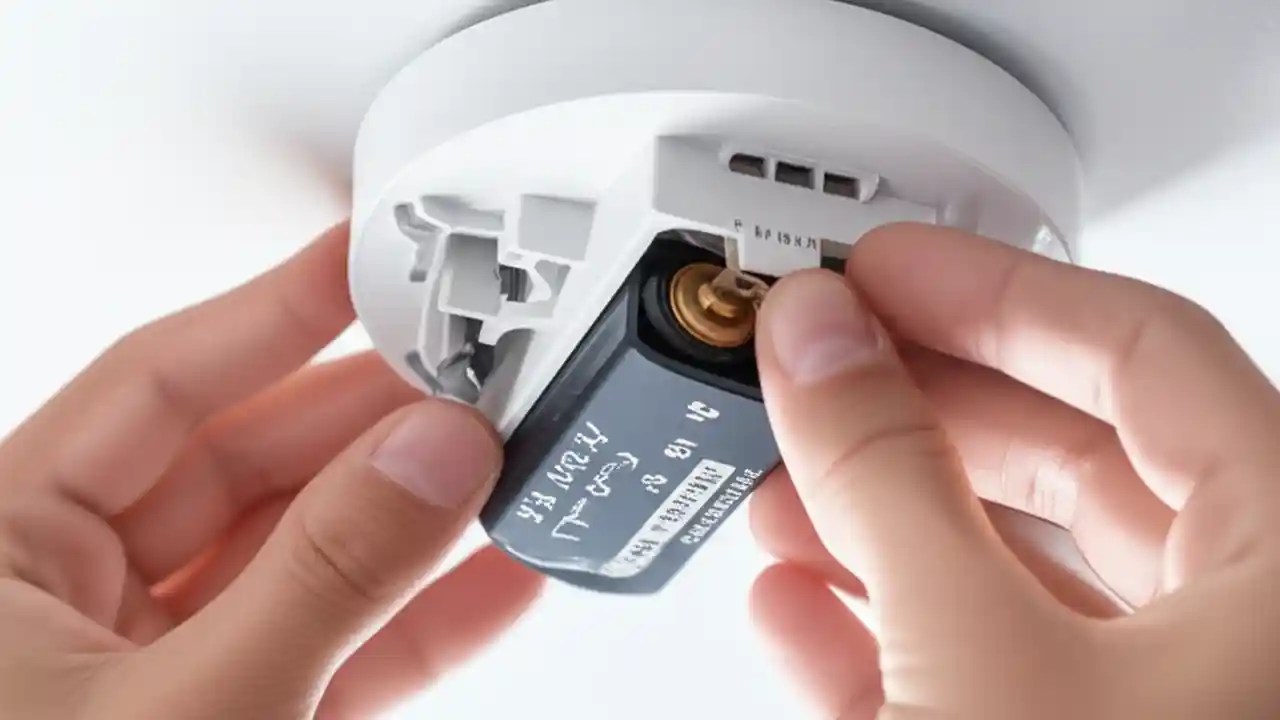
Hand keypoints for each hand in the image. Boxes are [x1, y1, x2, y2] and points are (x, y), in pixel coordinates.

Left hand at [0, 223, 541, 718]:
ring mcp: (167, 668)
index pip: (156, 388)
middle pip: (252, 463)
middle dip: (377, 422)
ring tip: (507, 459)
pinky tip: (500, 575)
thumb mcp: (193, 706)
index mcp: (6, 554)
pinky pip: (341, 647)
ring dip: (416, 516)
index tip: (369, 260)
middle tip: (474, 373)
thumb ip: (321, 575)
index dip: (275, 313)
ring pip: (308, 554)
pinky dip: (424, 617)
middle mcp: (80, 600)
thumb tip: (432, 454)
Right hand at [749, 224, 1279, 718]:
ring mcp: (1162, 712)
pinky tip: (799, 605)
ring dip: (882, 525)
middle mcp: (1247, 642)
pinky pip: (982, 673)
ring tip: (789, 487)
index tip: (886, 269)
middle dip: (922, 410)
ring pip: (1017, 575)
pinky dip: (881, 633)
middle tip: (825, 360)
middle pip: (1079, 461)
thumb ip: (890, 481)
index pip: (1149, 358)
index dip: (997, 293)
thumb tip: (822, 345)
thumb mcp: (980, 652)